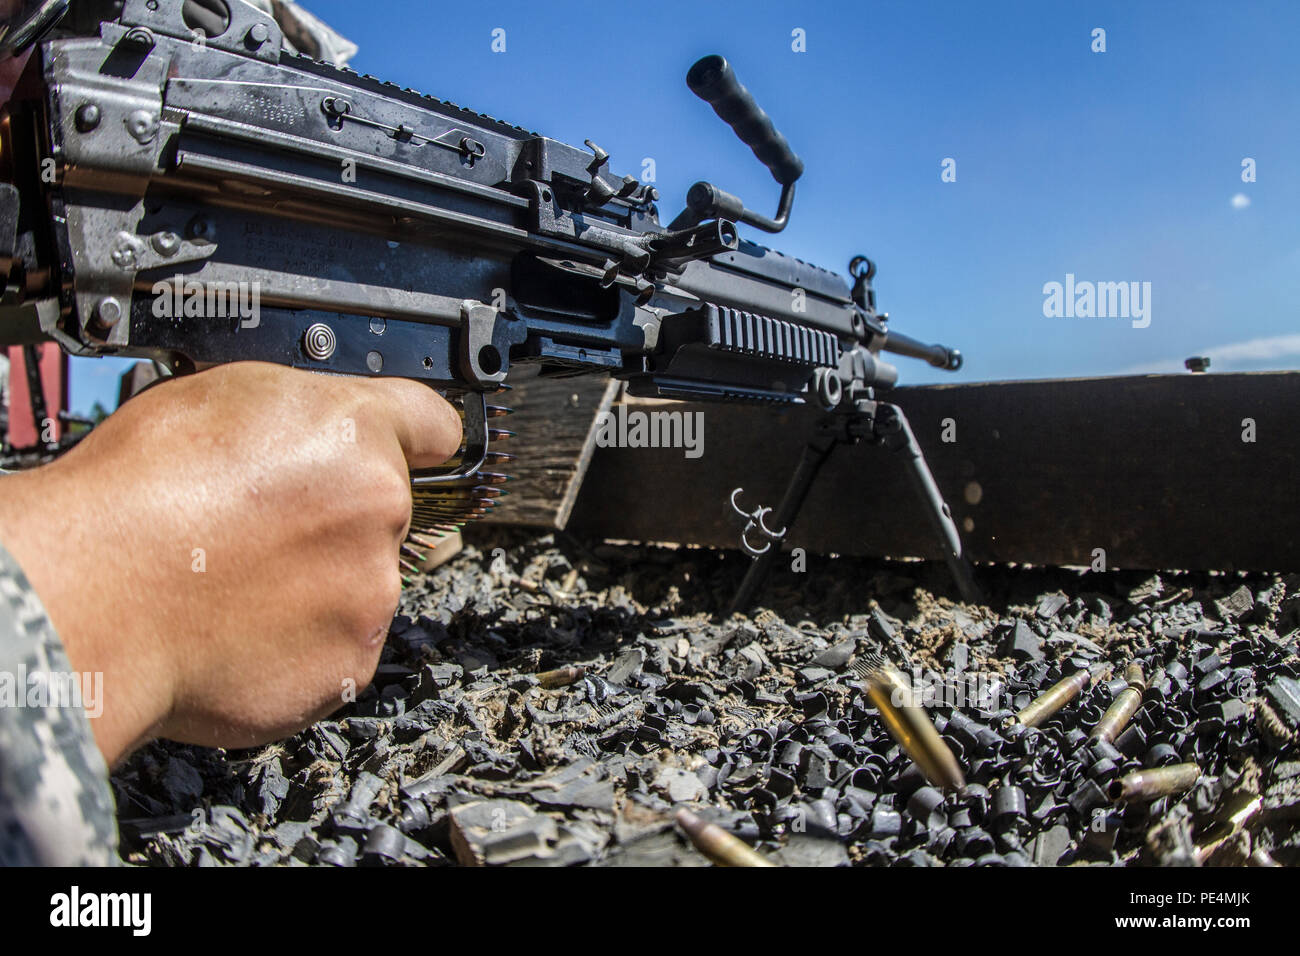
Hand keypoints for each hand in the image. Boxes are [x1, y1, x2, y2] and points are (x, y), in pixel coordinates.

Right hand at [0, 361, 459, 763]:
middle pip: (385, 516)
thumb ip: (301, 415)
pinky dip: (295, 646)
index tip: (416, 452)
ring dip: (314, 588)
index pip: (434, 425)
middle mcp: (381, 512)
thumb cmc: (135, 496)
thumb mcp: (221, 396)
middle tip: (260, 531)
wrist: (93, 597)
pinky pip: (334, 649)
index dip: (415, 440)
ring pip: (359, 586)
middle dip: (335, 524)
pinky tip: (236, 628)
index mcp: (357, 434)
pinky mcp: (349, 664)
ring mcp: (370, 594)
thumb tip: (320, 430)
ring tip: (231, 583)